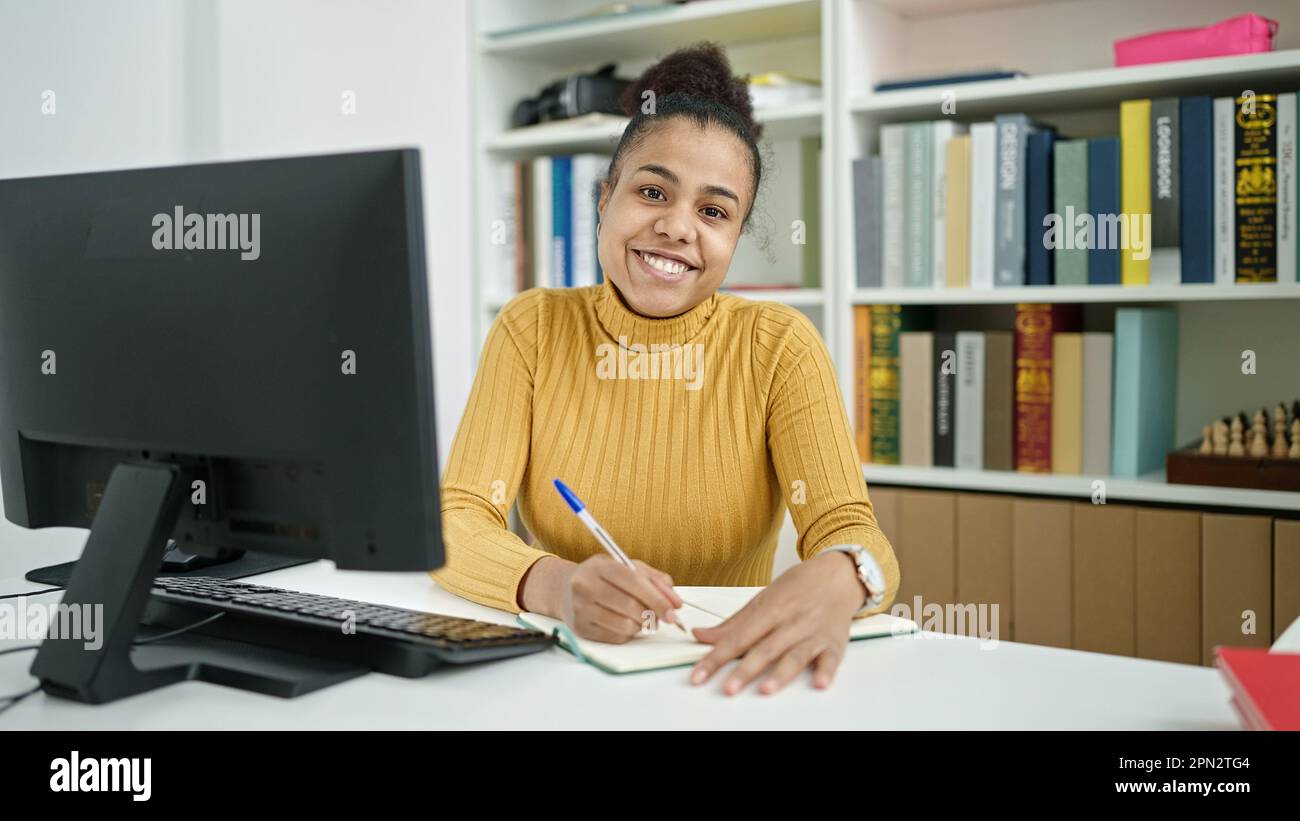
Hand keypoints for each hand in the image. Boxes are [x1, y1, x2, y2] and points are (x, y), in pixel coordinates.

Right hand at [560, 554, 683, 643]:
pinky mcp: (580, 629)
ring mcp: (580, 609)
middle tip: (661, 617)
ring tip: (640, 617)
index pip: (633, 582)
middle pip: (630, 606)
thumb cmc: (603, 576)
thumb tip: (675, 602)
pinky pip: (616, 637)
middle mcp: (585, 586)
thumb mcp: (627, 566)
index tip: (673, 610)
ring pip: (625, 625)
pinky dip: (628, 633)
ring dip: (641, 624)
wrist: (565, 588)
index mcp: (599, 566)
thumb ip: (655, 580)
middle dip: (652, 614)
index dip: (657, 598)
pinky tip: (624, 622)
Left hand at [690, 551, 865, 694]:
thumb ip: (732, 624)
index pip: (737, 637)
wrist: (838, 575)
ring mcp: (813, 632)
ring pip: (796, 654)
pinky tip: (818, 683)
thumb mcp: (762, 599)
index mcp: (770, 609)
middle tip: (728, 688)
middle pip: (765, 648)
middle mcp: (791, 621)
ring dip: (781, 673)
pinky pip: (831, 658)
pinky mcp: (834, 643)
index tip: (699, 675)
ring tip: (766, 688)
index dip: (716, 658)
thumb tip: (700, 636)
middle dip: (746, 669)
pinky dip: (826, 671)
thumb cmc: (799, 587)